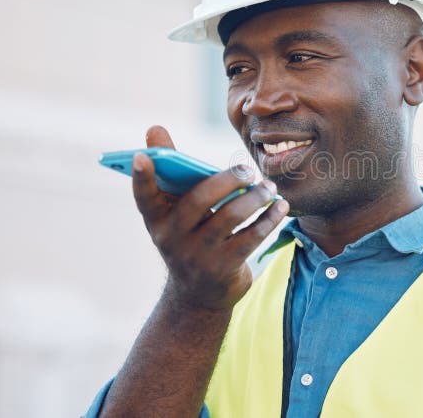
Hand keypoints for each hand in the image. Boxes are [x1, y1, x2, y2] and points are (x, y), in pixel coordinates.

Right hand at [131, 125, 288, 310]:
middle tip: (248, 169)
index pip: (144, 197)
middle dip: (228, 179)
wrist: (198, 295)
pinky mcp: (223, 269)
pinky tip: (280, 206)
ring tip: (269, 187)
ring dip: (255, 197)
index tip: (142, 157)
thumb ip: (170, 170)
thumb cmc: (189, 235)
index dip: (141, 178)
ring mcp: (197, 255)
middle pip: (199, 200)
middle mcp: (171, 238)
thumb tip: (154, 128)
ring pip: (230, 217)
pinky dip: (269, 219)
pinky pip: (250, 237)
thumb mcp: (175, 211)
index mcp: (156, 219)